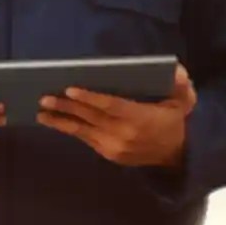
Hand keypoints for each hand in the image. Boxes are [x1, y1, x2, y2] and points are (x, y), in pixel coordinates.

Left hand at [37, 64, 196, 167]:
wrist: (179, 155)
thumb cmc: (177, 120)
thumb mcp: (184, 101)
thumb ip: (181, 85)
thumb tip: (177, 69)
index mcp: (140, 118)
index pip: (110, 106)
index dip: (90, 98)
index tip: (70, 88)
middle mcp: (124, 135)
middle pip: (91, 118)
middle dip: (67, 107)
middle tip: (45, 97)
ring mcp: (115, 148)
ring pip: (83, 132)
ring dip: (61, 121)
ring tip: (41, 112)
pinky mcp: (110, 155)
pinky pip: (86, 140)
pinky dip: (70, 129)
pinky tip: (55, 120)